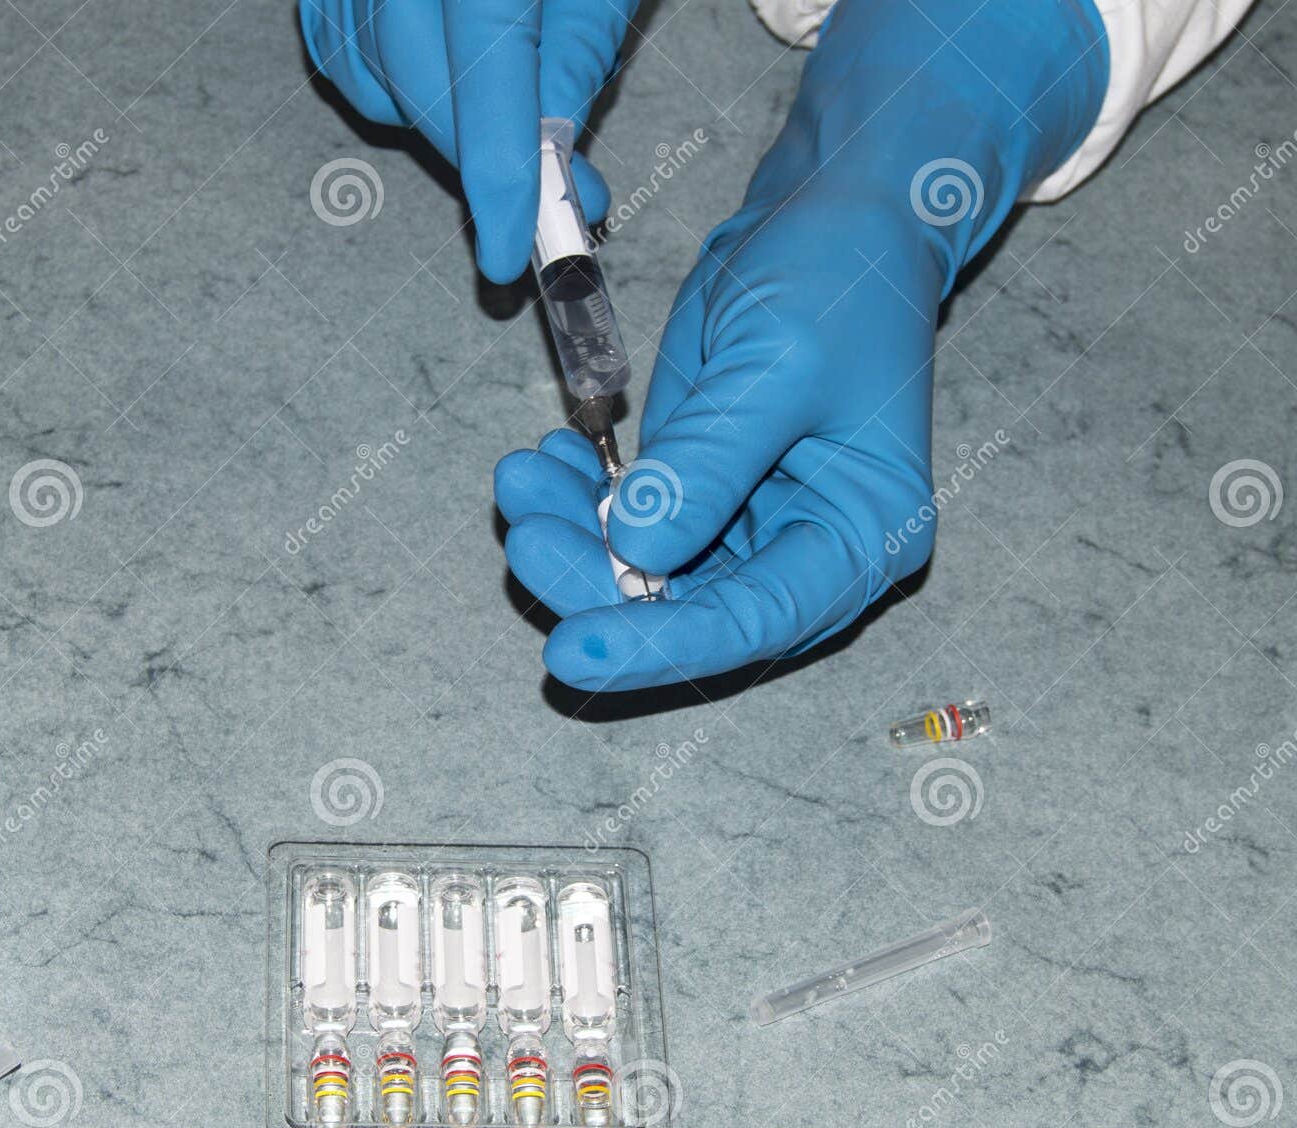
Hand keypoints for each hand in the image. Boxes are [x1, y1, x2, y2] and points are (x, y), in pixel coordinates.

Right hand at [300, 0, 636, 281]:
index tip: (517, 249)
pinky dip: (391, 84)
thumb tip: (557, 169)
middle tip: (550, 196)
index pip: (483, 70)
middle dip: (483, 154)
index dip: (498, 169)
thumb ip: (574, 54)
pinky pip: (342, 50)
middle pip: (421, 79)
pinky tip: (439, 75)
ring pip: (376, 74)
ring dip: (443, 120)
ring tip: (503, 107)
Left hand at [495, 0, 1106, 689]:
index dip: (658, 646)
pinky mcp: (695, 497)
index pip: (754, 623)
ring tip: (523, 476)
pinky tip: (545, 465)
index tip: (570, 650)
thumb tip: (634, 548)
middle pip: (683, 612)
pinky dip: (577, 505)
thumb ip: (708, 461)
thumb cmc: (838, 282)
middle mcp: (802, 557)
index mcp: (859, 542)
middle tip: (524, 528)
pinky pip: (624, 527)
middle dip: (592, 580)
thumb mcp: (776, 363)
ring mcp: (743, 531)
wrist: (834, 220)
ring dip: (571, 538)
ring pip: (640, 576)